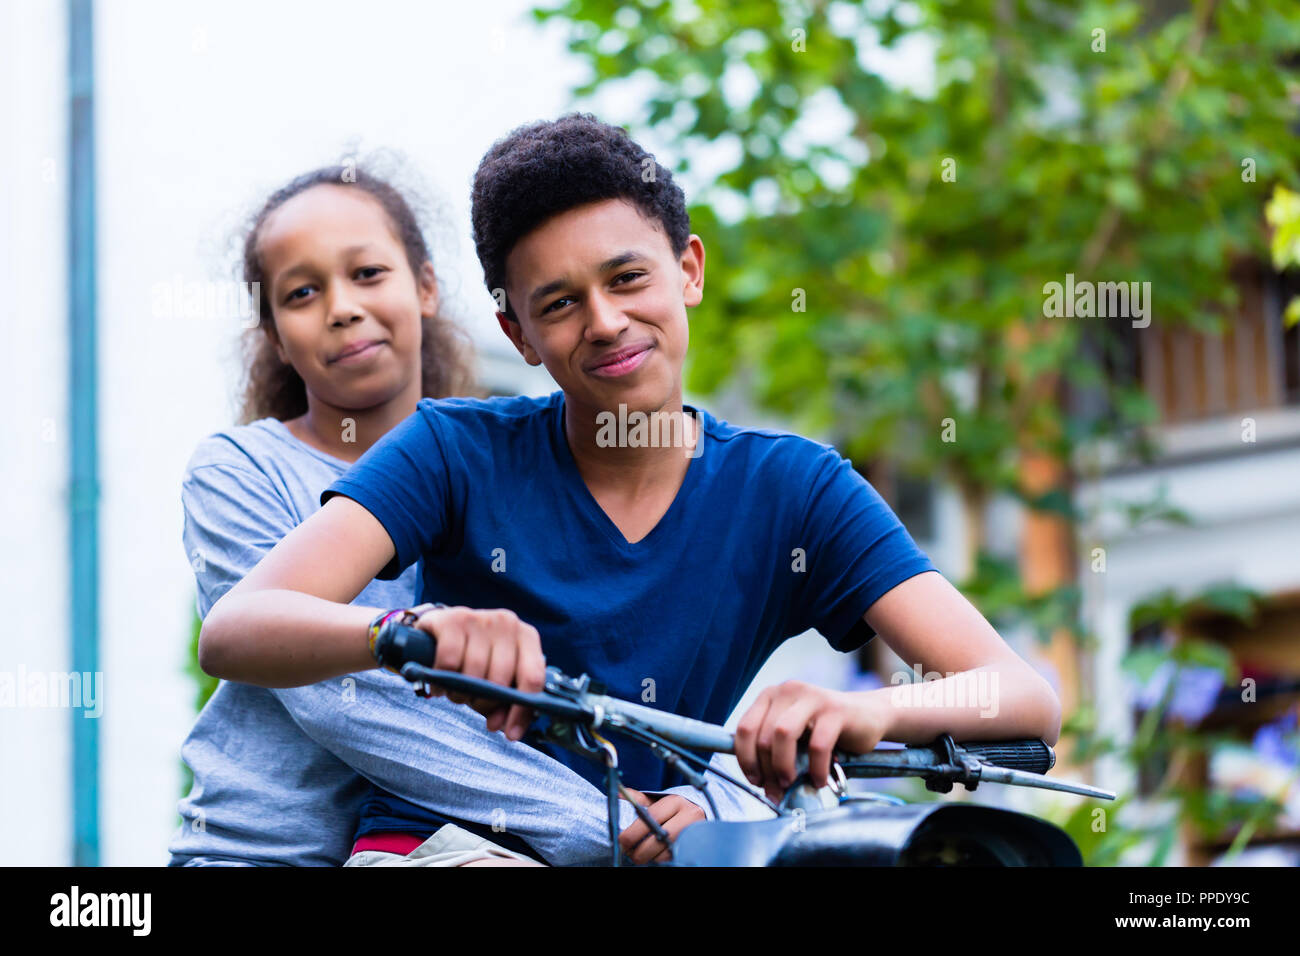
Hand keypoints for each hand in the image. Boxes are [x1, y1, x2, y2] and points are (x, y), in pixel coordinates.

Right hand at [414, 605, 545, 741]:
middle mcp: (508, 623)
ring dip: (460, 693)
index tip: (510, 734)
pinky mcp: (453, 619)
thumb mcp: (497, 678)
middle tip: (471, 703)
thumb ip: (505, 703)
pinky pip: (449, 661)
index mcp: (527, 637)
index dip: (521, 711)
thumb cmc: (477, 656)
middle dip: (484, 703)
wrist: (444, 626)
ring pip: (474, 672)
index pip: (533, 678)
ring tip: (455, 692)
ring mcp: (481, 618)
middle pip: (501, 679)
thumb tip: (504, 728)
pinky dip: (441, 679)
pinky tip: (439, 683)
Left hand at [618, 789, 705, 864]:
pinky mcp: (695, 847)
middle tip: (629, 853)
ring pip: (666, 853)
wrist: (699, 815)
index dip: (634, 832)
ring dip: (650, 858)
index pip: (652, 818)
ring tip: (641, 855)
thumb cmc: (672, 809)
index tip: (622, 840)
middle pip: (659, 839)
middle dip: (640, 851)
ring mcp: (693, 833)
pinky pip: (673, 859)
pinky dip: (660, 860)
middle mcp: (688, 816)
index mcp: (675, 802)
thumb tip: (617, 793)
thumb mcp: (658, 801)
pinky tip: (654, 856)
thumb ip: (638, 799)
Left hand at [734, 681, 889, 802]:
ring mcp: (812, 697)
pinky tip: (819, 780)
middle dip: (766, 770)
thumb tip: (762, 786)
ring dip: (783, 766)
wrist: (868, 716)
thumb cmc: (824, 730)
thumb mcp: (794, 735)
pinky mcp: (836, 710)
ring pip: (783, 734)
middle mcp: (788, 691)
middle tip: (776, 790)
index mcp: (770, 696)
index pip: (744, 728)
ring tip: (791, 783)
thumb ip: (774, 751)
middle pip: (763, 735)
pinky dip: (815, 769)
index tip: (755, 781)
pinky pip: (817, 745)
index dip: (746, 759)